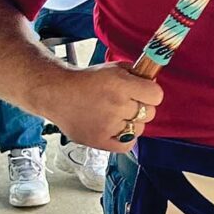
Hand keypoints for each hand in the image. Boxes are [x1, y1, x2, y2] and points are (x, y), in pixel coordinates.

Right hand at [46, 60, 163, 152]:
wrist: (57, 93)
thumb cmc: (86, 80)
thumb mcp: (113, 68)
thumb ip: (136, 74)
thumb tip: (153, 82)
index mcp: (120, 85)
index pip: (156, 95)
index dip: (151, 93)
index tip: (144, 92)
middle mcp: (116, 105)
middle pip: (149, 113)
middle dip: (141, 107)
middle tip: (126, 103)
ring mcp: (109, 125)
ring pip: (139, 129)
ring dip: (132, 123)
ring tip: (115, 115)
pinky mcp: (100, 141)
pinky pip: (127, 145)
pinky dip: (125, 138)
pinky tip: (116, 128)